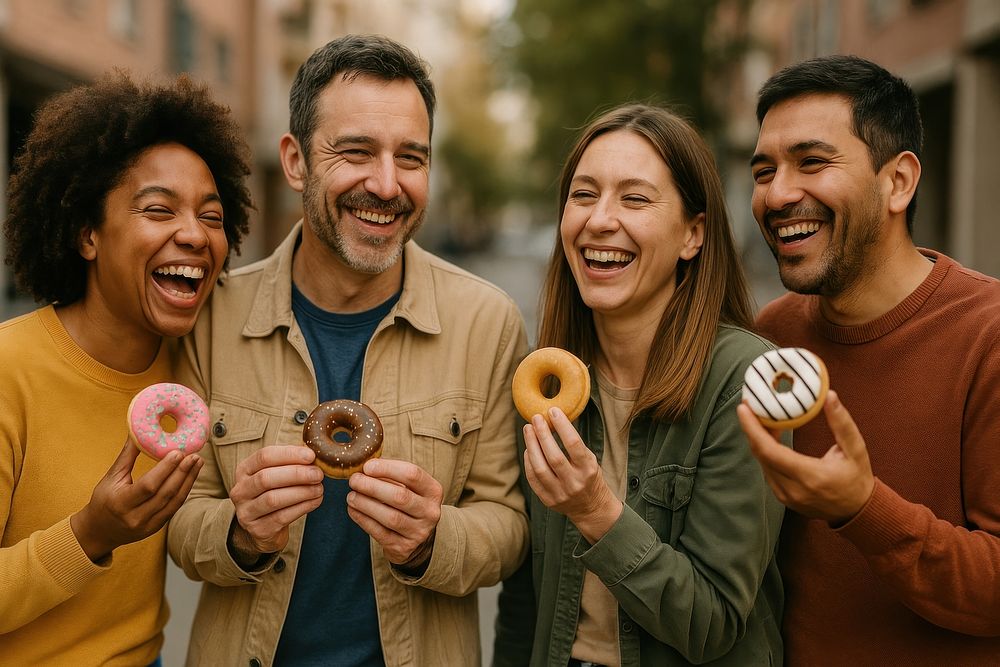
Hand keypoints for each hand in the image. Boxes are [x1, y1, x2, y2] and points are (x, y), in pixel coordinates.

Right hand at [71, 440, 203, 561]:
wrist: (99, 531)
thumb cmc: (103, 500)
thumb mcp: (111, 477)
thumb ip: (127, 456)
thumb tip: (138, 431)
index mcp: (121, 503)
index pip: (149, 485)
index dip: (166, 469)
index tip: (178, 452)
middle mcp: (135, 516)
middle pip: (165, 493)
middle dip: (182, 473)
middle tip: (194, 455)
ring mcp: (147, 525)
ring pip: (174, 502)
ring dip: (188, 481)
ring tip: (197, 463)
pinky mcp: (156, 528)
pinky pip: (174, 508)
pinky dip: (184, 491)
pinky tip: (190, 477)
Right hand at [229, 445, 323, 555]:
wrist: (265, 526)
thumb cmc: (275, 492)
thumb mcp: (277, 473)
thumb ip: (291, 462)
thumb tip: (313, 454)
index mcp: (244, 470)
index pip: (264, 456)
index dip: (289, 455)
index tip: (311, 456)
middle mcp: (240, 490)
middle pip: (266, 478)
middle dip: (296, 474)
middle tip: (318, 474)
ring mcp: (246, 512)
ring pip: (273, 499)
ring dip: (301, 492)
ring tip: (319, 488)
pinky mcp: (258, 529)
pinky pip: (281, 517)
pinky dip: (302, 507)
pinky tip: (315, 501)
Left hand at [347, 458, 442, 567]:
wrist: (417, 536)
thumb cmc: (408, 502)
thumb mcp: (409, 487)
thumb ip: (391, 475)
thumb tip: (364, 467)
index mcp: (433, 491)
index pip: (413, 474)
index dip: (388, 468)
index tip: (367, 466)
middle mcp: (430, 512)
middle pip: (400, 496)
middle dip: (372, 487)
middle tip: (354, 480)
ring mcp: (418, 532)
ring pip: (390, 517)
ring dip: (366, 504)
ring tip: (351, 496)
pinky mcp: (404, 547)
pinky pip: (380, 533)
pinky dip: (363, 520)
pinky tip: (353, 510)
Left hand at [523, 408, 621, 542]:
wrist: (591, 508)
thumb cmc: (590, 477)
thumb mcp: (590, 460)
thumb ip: (574, 445)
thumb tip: (553, 420)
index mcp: (588, 469)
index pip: (574, 444)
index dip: (562, 426)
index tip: (553, 411)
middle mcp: (574, 482)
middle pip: (553, 456)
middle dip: (542, 434)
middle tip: (536, 418)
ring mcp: (560, 493)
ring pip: (540, 468)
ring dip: (531, 446)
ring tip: (528, 429)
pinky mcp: (548, 500)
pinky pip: (533, 479)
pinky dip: (529, 462)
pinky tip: (528, 449)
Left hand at [737, 390, 874, 523]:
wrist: (858, 511)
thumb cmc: (857, 478)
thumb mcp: (855, 448)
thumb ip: (841, 422)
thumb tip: (830, 396)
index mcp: (810, 476)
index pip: (770, 451)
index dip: (753, 429)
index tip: (744, 409)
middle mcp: (793, 490)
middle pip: (761, 456)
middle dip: (752, 430)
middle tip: (750, 408)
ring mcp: (786, 497)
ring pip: (763, 464)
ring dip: (759, 441)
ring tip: (763, 419)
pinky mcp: (784, 499)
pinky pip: (768, 472)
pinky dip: (766, 453)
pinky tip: (771, 438)